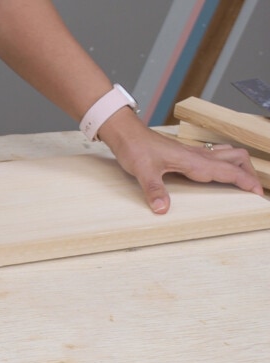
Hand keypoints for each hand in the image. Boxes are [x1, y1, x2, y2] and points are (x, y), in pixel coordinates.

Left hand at [99, 109, 262, 213]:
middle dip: (249, 173)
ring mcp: (192, 152)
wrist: (126, 133)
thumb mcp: (143, 171)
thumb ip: (154, 190)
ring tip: (244, 180)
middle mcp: (197, 155)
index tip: (258, 193)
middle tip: (254, 190)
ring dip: (240, 165)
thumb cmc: (134, 148)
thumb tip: (162, 209)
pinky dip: (225, 163)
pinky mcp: (185, 152)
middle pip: (236, 159)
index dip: (246, 181)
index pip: (229, 171)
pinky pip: (214, 155)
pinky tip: (219, 171)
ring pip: (227, 154)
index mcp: (193, 160)